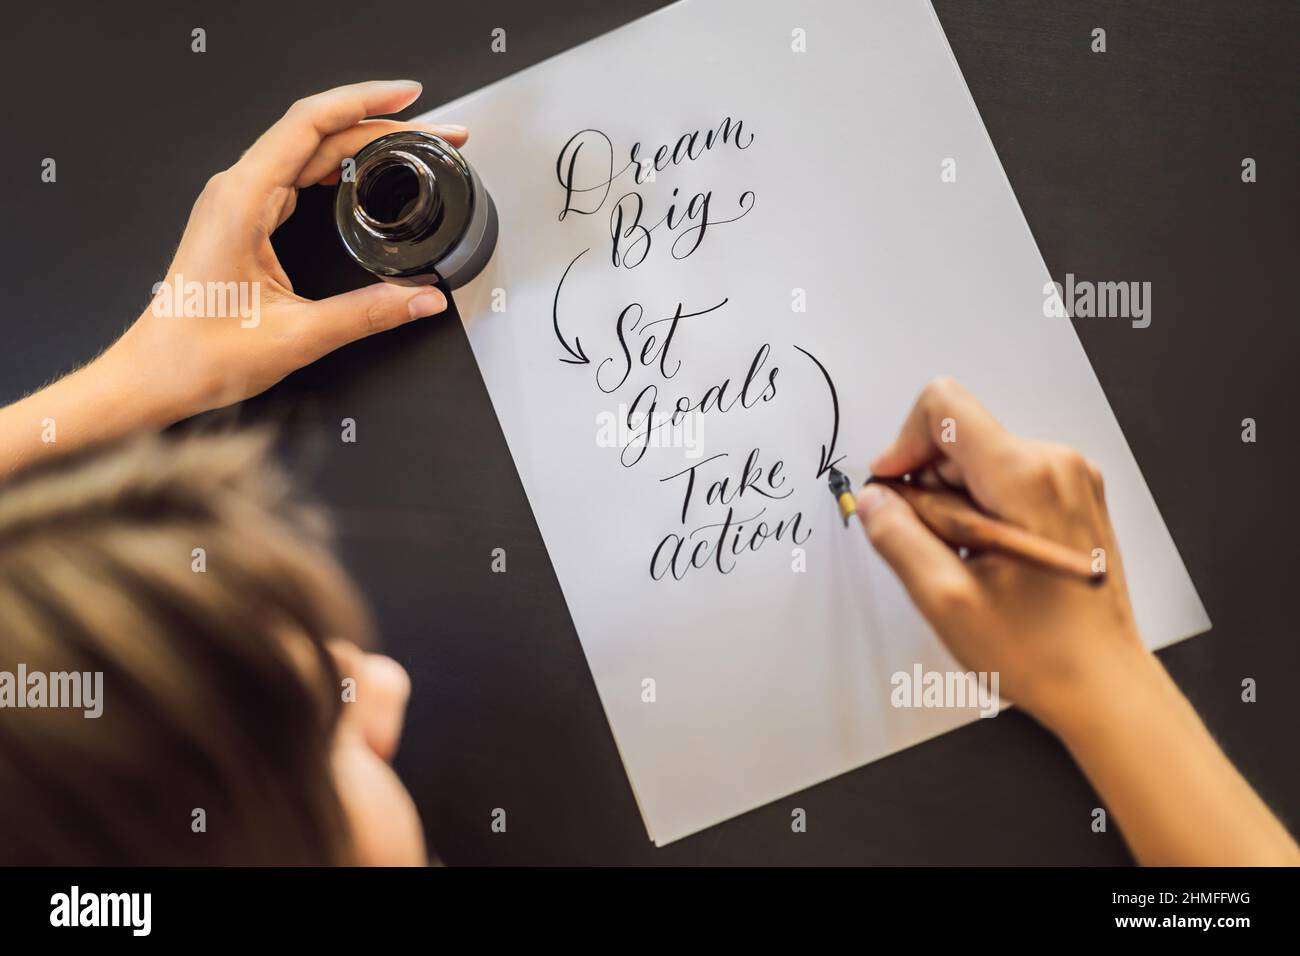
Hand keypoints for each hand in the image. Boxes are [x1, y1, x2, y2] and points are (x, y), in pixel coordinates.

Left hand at [103, 80, 465, 421]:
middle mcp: (236, 192)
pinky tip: (362, 172)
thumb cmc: (198, 354)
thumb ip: (369, 314)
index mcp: (242, 200)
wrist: (155, 375)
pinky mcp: (242, 219)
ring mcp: (237, 203)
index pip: (310, 123)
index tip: (408, 96)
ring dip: (359, 142)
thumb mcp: (298, 336)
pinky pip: (294, 173)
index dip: (365, 101)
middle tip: (433, 134)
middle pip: (316, 131)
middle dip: (379, 124)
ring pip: (306, 150)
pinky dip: (336, 165)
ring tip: (408, 146)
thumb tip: (423, 298)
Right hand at [856, 377, 1151, 729]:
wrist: (1104, 686)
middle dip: (929, 491)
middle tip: (939, 551)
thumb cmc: (1041, 651)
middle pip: (957, 440)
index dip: (904, 444)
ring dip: (954, 507)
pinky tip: (989, 561)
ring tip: (971, 565)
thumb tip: (873, 499)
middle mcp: (1054, 464)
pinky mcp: (1069, 496)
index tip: (894, 491)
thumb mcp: (947, 599)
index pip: (944, 405)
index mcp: (1025, 477)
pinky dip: (979, 513)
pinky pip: (1002, 481)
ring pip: (976, 463)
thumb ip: (898, 538)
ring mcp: (1068, 479)